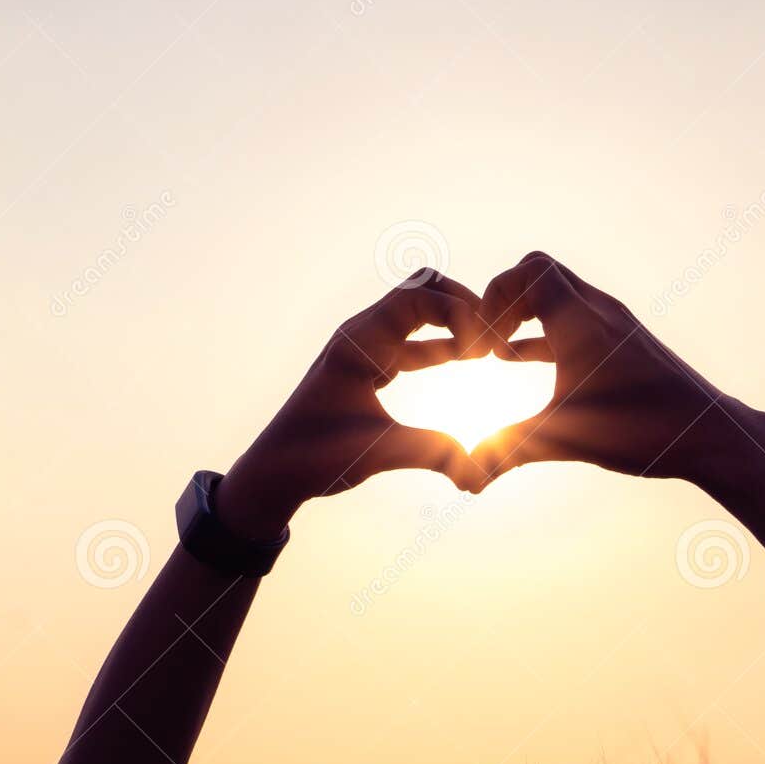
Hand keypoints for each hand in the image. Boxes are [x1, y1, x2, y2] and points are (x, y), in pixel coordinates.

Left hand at [216, 272, 496, 538]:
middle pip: (419, 290)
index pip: (417, 296)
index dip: (458, 311)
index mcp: (358, 342)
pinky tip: (461, 360)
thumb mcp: (377, 452)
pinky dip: (436, 345)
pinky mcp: (365, 368)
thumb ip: (431, 453)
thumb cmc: (314, 457)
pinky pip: (408, 342)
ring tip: (483, 350)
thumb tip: (477, 473)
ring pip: (414, 314)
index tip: (482, 349)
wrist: (274, 471)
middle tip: (490, 339)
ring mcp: (361, 349)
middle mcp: (359, 335)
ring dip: (449, 323)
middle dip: (459, 305)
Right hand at [472, 252, 743, 484]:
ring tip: (498, 353)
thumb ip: (509, 451)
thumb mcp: (566, 438)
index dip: (493, 299)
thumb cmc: (643, 429)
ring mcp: (614, 324)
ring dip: (524, 315)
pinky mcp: (623, 342)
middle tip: (485, 341)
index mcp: (581, 322)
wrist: (710, 434)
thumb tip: (466, 480)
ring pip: (558, 295)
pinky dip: (543, 332)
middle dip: (503, 301)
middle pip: (539, 272)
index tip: (482, 344)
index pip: (528, 272)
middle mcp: (599, 311)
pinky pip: (572, 319)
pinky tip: (523, 362)